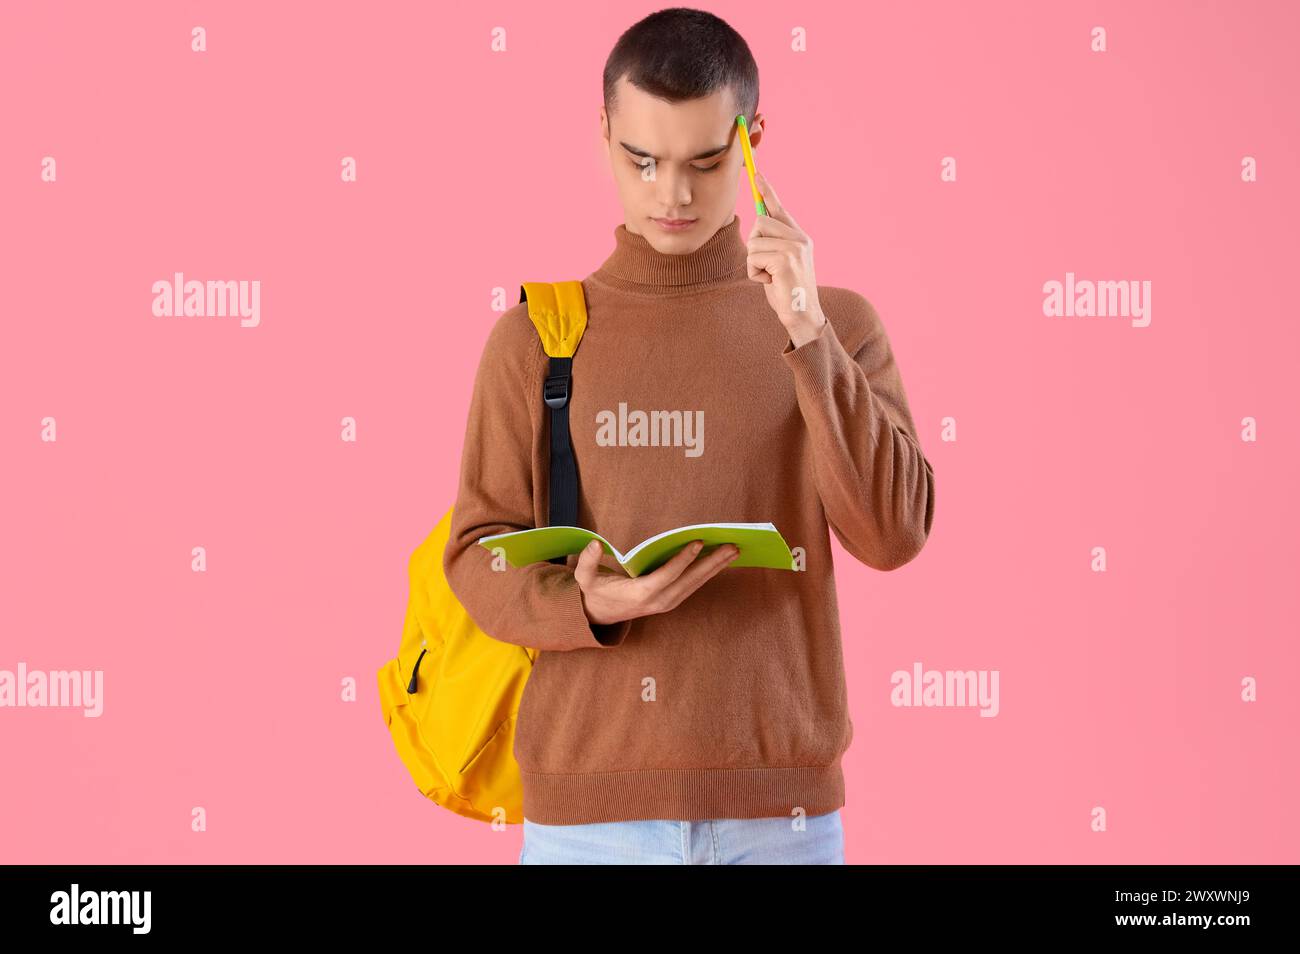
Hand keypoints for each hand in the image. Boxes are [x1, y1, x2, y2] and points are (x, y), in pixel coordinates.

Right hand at [574, 539, 740, 625]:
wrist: (601, 615)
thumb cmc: (596, 592)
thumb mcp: (585, 579)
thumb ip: (587, 562)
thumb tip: (594, 544)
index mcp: (640, 594)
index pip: (666, 576)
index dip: (682, 560)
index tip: (698, 543)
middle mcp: (659, 600)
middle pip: (690, 581)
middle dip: (712, 563)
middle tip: (732, 547)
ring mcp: (668, 602)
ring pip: (696, 584)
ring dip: (716, 567)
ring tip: (734, 551)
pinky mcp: (673, 599)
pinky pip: (694, 585)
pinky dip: (709, 572)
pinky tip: (722, 560)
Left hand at [746, 170, 827, 347]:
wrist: (803, 316)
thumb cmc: (787, 292)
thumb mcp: (779, 263)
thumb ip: (772, 244)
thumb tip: (757, 226)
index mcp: (799, 237)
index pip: (779, 209)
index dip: (767, 191)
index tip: (756, 174)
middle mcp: (800, 238)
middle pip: (759, 223)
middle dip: (754, 245)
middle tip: (766, 266)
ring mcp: (795, 248)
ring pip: (754, 242)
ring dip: (754, 263)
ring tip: (770, 276)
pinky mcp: (786, 260)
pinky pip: (753, 258)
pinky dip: (755, 273)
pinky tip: (770, 282)